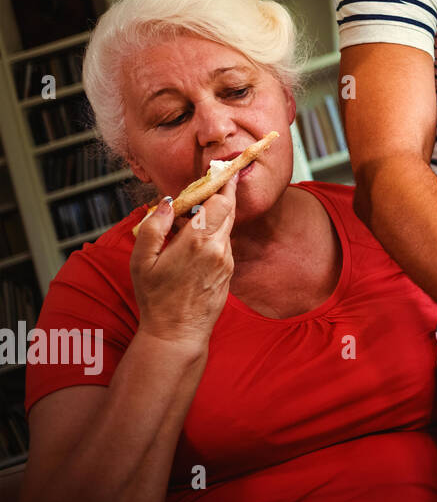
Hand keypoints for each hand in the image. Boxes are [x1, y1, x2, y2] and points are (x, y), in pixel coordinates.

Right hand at [130, 176, 237, 349]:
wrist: (178, 334)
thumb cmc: (156, 299)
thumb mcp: (142, 261)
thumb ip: (155, 227)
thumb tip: (166, 202)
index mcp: (198, 241)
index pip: (220, 201)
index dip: (223, 182)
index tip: (223, 168)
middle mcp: (218, 248)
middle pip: (228, 210)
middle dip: (222, 193)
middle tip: (211, 180)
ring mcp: (226, 260)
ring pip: (226, 226)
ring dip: (213, 215)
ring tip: (189, 216)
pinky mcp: (228, 270)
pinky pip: (223, 242)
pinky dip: (212, 233)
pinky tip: (193, 240)